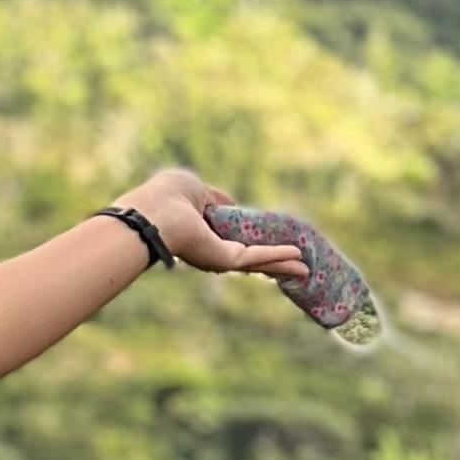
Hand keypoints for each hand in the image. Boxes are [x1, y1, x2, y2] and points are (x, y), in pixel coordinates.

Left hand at [115, 168, 308, 283]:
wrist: (154, 214)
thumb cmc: (167, 196)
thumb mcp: (196, 189)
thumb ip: (215, 198)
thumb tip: (230, 204)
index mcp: (201, 231)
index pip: (231, 239)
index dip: (251, 240)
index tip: (270, 240)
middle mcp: (209, 249)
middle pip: (248, 258)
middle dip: (272, 262)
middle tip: (296, 264)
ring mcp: (217, 258)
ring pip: (257, 263)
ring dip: (282, 265)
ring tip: (305, 269)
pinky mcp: (225, 261)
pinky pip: (257, 258)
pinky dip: (279, 258)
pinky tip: (299, 261)